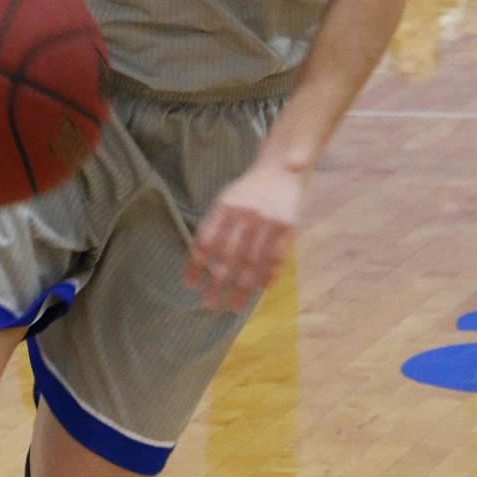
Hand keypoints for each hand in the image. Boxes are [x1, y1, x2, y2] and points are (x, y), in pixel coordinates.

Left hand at [184, 162, 302, 312]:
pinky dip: (268, 275)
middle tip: (209, 304)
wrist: (281, 170)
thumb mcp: (225, 200)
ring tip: (235, 306)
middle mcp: (245, 214)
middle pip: (228, 255)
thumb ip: (214, 226)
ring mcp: (267, 221)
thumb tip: (201, 263)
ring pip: (253, 261)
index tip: (190, 285)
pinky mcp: (286, 227)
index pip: (206, 240)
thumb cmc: (247, 191)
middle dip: (217, 283)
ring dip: (243, 287)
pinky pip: (276, 256)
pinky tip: (261, 290)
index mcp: (224, 206)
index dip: (196, 264)